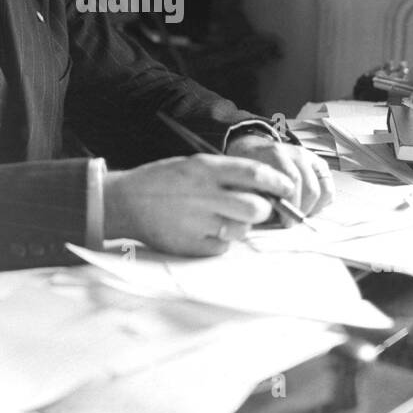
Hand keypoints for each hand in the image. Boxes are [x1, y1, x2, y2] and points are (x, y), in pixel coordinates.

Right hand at [103, 154, 297, 255]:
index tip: (287, 188)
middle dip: (263, 210)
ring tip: (222, 219)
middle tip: (257, 209)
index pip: (254, 173)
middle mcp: (203, 194)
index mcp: (204, 168)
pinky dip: (220, 241)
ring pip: (241, 230)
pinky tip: (204, 230)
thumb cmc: (164, 181)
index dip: (278, 182)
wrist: (125, 201)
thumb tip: (265, 186)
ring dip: (240, 226)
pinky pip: (222, 247)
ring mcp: (197, 222)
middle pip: (255, 207)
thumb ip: (226, 174)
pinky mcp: (191, 245)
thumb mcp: (194, 164)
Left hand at [223, 134, 334, 218]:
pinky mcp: (318, 163)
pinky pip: (328, 188)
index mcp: (275, 153)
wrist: (252, 148)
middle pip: (311, 189)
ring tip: (298, 213)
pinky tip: (307, 206)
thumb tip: (269, 215)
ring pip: (323, 189)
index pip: (292, 183)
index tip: (285, 221)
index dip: (291, 206)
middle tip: (291, 221)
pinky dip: (322, 202)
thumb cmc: (249, 169)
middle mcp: (296, 153)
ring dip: (313, 207)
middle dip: (302, 210)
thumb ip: (255, 196)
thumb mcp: (243, 181)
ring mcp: (310, 157)